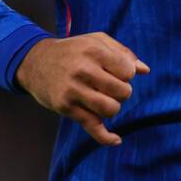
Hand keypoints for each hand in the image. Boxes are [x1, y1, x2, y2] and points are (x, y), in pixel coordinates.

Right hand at [16, 32, 149, 145]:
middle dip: (122, 92)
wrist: (36, 62)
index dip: (127, 75)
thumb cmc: (73, 51)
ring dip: (113, 108)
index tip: (115, 72)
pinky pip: (92, 126)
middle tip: (110, 88)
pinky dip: (106, 137)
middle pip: (122, 92)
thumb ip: (123, 53)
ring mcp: (73, 90)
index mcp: (94, 50)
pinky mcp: (65, 107)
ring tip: (104, 100)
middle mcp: (83, 70)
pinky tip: (116, 140)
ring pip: (111, 109)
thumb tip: (145, 71)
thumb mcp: (97, 40)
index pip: (128, 72)